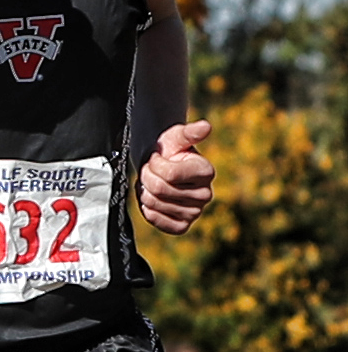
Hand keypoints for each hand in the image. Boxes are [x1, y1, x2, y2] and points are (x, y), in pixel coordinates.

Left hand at [138, 119, 214, 233]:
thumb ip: (188, 132)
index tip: (156, 158)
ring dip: (145, 190)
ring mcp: (195, 212)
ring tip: (152, 182)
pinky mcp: (182, 225)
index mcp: (206, 172)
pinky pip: (157, 220)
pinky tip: (152, 197)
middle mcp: (205, 194)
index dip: (154, 163)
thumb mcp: (175, 137)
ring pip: (153, 203)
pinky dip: (147, 208)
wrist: (160, 165)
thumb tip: (205, 126)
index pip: (168, 173)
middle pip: (159, 189)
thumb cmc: (169, 150)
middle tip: (151, 170)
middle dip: (146, 175)